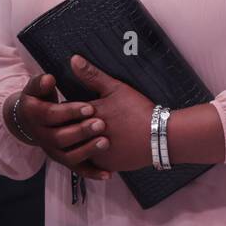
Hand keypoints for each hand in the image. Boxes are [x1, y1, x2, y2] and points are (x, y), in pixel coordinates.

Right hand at [6, 73, 112, 180]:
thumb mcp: (37, 88)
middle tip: (101, 124)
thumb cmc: (39, 98)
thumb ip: (42, 83)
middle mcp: (41, 137)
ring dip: (88, 151)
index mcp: (33, 116)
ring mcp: (52, 150)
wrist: (28, 120)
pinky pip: (77, 169)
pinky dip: (92, 173)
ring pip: (69, 156)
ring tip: (106, 142)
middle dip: (82, 131)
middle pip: (60, 138)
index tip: (90, 107)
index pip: (51, 115)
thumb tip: (50, 78)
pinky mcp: (62, 159)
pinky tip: (108, 173)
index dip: (71, 112)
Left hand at [68, 55, 156, 172]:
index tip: (68, 109)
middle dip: (70, 127)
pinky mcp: (106, 166)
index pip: (64, 113)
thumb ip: (92, 75)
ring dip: (81, 143)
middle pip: (69, 132)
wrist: (160, 136)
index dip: (66, 111)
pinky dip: (94, 155)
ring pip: (79, 149)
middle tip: (73, 122)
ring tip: (87, 136)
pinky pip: (92, 162)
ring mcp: (96, 153)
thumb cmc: (138, 110)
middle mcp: (88, 137)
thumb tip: (73, 59)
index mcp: (88, 115)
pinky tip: (97, 148)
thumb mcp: (115, 88)